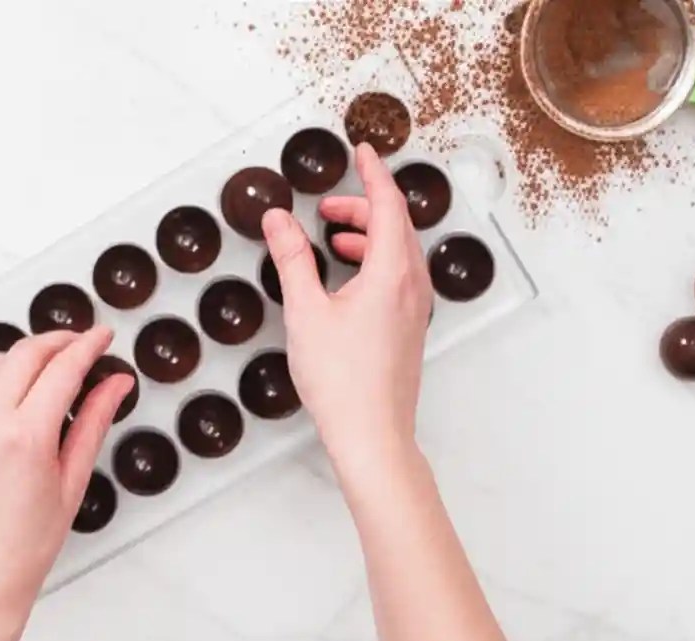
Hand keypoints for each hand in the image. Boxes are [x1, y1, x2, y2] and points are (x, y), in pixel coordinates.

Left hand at [0, 326, 133, 615]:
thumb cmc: (28, 545)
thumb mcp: (72, 482)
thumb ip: (93, 423)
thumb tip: (116, 383)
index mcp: (26, 436)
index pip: (63, 369)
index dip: (87, 345)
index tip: (103, 336)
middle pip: (26, 353)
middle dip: (58, 340)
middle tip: (81, 343)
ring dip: (25, 357)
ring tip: (50, 370)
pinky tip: (14, 395)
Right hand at [261, 143, 432, 477]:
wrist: (372, 434)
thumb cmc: (342, 381)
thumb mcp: (305, 312)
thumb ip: (292, 260)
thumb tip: (279, 220)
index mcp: (392, 274)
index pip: (388, 206)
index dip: (374, 174)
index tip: (362, 152)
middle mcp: (412, 287)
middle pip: (397, 226)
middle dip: (364, 205)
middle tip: (329, 204)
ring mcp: (415, 309)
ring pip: (400, 251)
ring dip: (370, 234)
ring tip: (334, 238)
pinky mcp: (409, 327)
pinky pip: (399, 275)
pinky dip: (376, 260)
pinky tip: (349, 276)